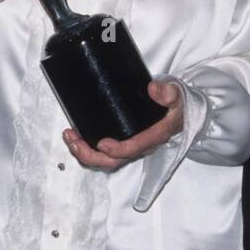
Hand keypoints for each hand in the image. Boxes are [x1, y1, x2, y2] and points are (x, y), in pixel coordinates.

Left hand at [62, 81, 184, 171]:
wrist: (179, 110)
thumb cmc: (176, 104)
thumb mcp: (177, 94)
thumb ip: (168, 93)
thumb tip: (153, 89)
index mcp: (155, 136)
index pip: (135, 148)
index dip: (119, 149)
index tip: (102, 144)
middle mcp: (141, 146)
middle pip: (115, 161)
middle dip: (91, 155)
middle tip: (74, 141)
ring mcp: (131, 147)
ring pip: (107, 160)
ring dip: (85, 153)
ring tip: (69, 138)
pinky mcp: (123, 143)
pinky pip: (104, 154)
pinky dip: (87, 148)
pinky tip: (76, 136)